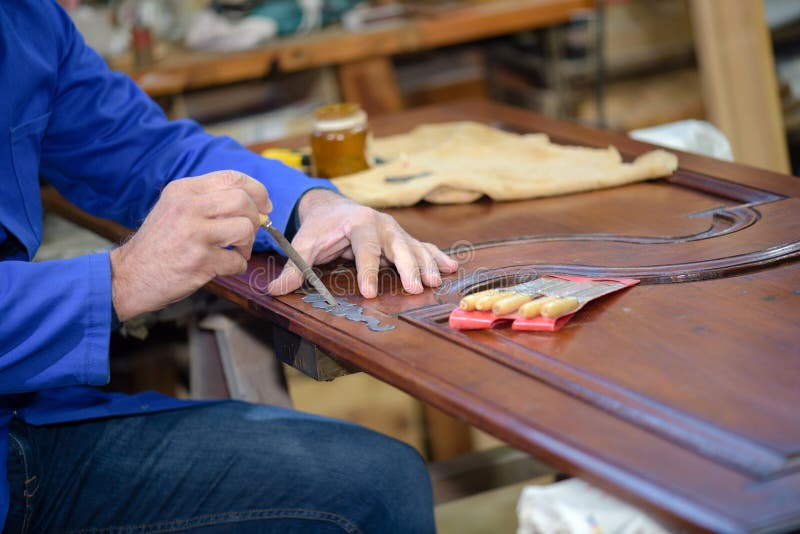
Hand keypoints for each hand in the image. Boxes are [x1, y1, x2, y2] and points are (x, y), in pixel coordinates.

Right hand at [110, 170, 270, 320]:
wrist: (128, 275)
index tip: (265, 205)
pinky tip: (224, 267)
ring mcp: (194, 234)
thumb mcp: (174, 208)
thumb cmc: (158, 244)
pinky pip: (237, 260)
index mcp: (183, 191)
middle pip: (243, 202)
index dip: (257, 190)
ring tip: (236, 252)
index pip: (231, 178)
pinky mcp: (199, 261)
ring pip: (245, 228)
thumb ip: (207, 200)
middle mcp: (188, 207)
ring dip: (248, 244)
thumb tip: (252, 201)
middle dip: (255, 219)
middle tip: (248, 234)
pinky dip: (237, 266)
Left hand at [268, 189, 457, 297]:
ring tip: (436, 282)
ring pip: (414, 247)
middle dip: (408, 267)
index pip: (365, 249)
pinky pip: (423, 247)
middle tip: (417, 288)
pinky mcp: (402, 238)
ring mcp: (395, 230)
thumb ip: (294, 268)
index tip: (370, 292)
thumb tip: (275, 291)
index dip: (367, 271)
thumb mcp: (304, 245)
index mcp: (358, 222)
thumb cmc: (319, 228)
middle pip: (398, 246)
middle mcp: (381, 224)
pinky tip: (451, 268)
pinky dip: (437, 257)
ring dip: (427, 265)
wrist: (332, 207)